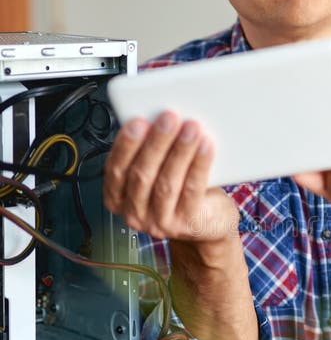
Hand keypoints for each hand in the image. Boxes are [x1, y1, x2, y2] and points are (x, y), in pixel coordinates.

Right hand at [103, 111, 238, 241]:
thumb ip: (150, 151)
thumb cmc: (178, 190)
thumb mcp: (157, 170)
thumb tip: (158, 118)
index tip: (139, 121)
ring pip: (166, 183)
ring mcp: (160, 221)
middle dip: (156, 142)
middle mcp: (135, 212)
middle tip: (169, 117)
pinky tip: (205, 147)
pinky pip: (192, 190)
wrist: (206, 222)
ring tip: (191, 128)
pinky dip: (199, 165)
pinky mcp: (186, 222)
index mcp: (118, 196)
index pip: (115, 169)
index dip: (126, 144)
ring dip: (179, 151)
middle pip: (142, 175)